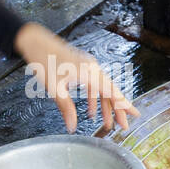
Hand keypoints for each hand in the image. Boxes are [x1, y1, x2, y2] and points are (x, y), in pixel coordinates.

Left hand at [13, 22, 140, 131]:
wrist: (35, 41)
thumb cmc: (44, 61)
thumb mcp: (55, 88)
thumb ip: (66, 108)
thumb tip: (72, 127)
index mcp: (89, 72)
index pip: (112, 92)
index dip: (124, 105)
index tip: (135, 114)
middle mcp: (92, 68)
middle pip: (110, 91)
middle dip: (117, 110)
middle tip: (123, 127)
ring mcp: (88, 66)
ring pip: (102, 89)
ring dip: (105, 106)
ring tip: (107, 123)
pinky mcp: (82, 66)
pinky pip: (93, 84)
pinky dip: (94, 98)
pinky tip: (91, 112)